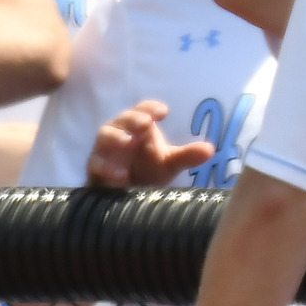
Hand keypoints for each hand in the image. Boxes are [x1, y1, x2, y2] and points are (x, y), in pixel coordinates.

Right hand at [85, 98, 215, 188]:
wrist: (127, 197)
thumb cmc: (148, 171)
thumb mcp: (169, 164)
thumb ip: (187, 156)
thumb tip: (210, 150)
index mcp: (139, 128)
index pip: (143, 110)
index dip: (150, 108)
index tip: (164, 111)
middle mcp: (120, 134)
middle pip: (122, 120)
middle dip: (132, 119)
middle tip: (146, 123)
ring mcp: (105, 151)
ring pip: (104, 137)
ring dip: (116, 138)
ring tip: (129, 142)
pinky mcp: (95, 169)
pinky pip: (96, 164)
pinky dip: (106, 167)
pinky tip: (120, 174)